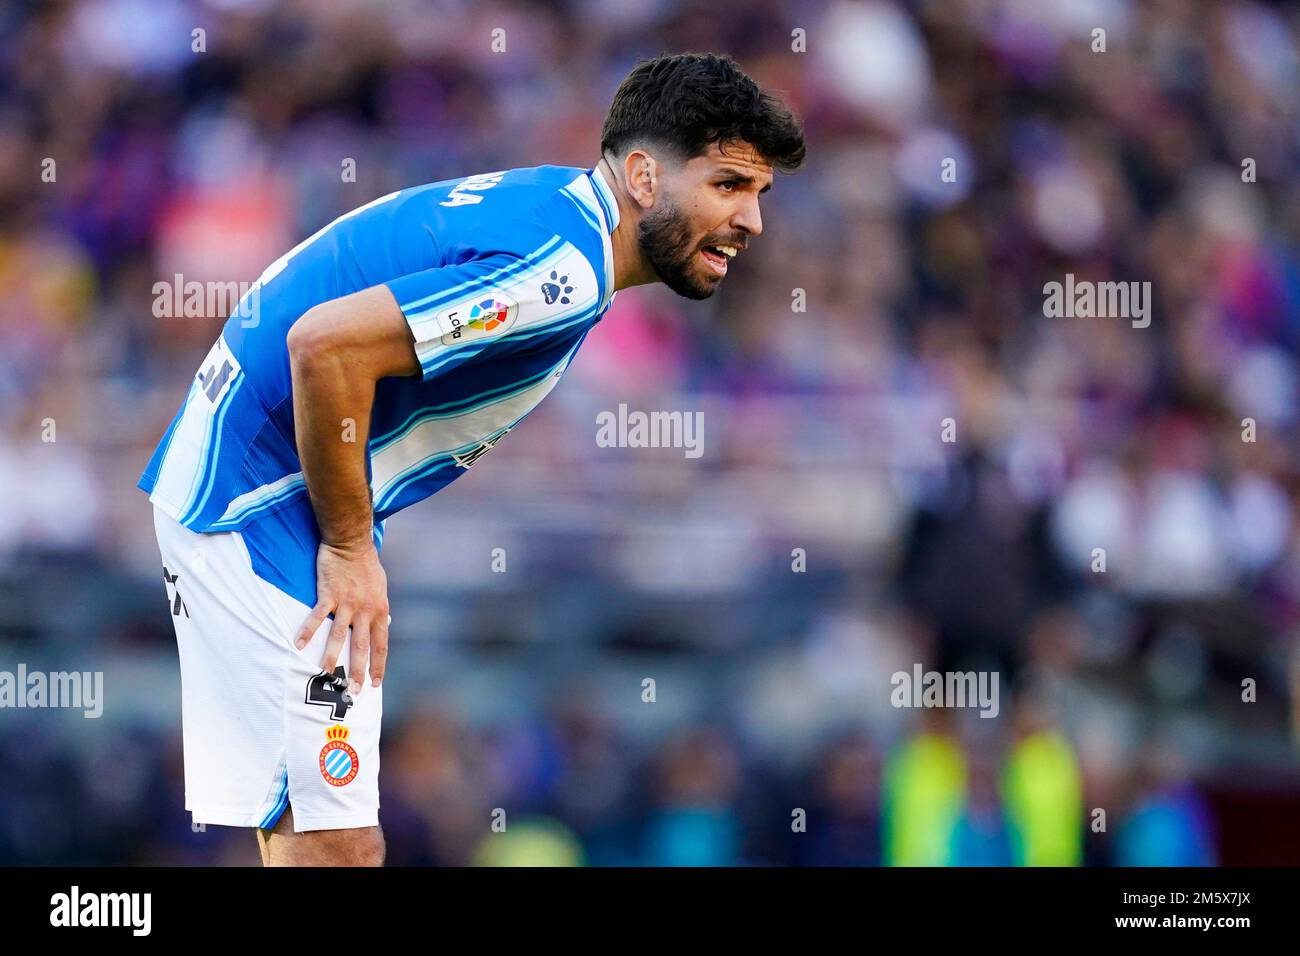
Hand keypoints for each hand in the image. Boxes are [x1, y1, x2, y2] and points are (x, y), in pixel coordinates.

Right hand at [295, 539, 389, 696]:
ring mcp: (347, 603)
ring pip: (339, 636)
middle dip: (358, 671)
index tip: (375, 684)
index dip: (378, 665)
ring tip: (326, 675)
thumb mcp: (380, 589)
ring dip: (332, 657)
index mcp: (379, 610)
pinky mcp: (329, 594)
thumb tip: (379, 625)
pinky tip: (298, 645)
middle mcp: (365, 610)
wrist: (352, 542)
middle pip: (361, 647)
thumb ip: (377, 609)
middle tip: (353, 692)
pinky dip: (307, 631)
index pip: (381, 644)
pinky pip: (317, 617)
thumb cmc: (366, 565)